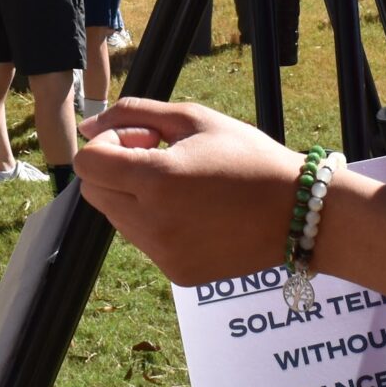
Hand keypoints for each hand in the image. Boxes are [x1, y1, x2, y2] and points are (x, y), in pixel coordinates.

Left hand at [72, 101, 298, 285]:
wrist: (298, 211)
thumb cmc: (248, 157)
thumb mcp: (194, 118)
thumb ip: (134, 114)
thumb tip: (89, 126)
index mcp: (155, 179)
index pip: (88, 163)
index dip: (107, 144)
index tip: (143, 139)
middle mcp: (152, 222)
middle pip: (95, 192)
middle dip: (116, 169)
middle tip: (160, 157)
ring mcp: (163, 253)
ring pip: (117, 218)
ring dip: (134, 196)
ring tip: (182, 184)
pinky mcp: (176, 272)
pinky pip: (144, 242)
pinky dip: (156, 223)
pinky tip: (196, 211)